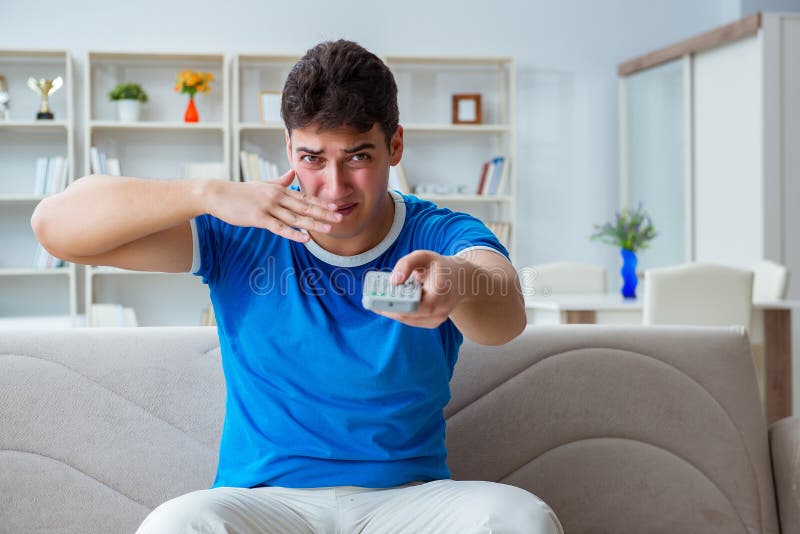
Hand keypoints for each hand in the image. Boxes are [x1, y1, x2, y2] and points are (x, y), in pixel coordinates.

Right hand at [208, 169, 341, 241]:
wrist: (218, 194)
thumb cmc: (240, 192)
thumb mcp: (263, 183)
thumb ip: (280, 180)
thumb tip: (292, 172)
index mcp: (279, 190)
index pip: (305, 197)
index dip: (321, 203)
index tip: (336, 206)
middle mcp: (277, 197)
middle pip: (305, 207)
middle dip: (324, 213)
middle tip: (340, 218)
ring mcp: (268, 207)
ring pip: (296, 218)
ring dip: (313, 224)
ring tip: (329, 229)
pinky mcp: (259, 218)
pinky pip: (280, 228)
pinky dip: (293, 233)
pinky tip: (305, 238)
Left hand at [373, 250, 466, 327]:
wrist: (461, 280)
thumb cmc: (441, 267)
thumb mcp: (424, 256)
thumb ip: (407, 264)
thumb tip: (393, 281)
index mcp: (440, 294)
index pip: (412, 305)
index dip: (392, 304)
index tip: (375, 299)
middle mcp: (440, 311)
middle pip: (406, 315)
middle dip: (387, 307)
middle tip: (369, 299)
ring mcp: (437, 320)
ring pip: (406, 319)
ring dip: (391, 310)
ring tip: (376, 299)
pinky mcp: (432, 323)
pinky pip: (410, 320)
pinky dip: (399, 312)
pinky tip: (390, 303)